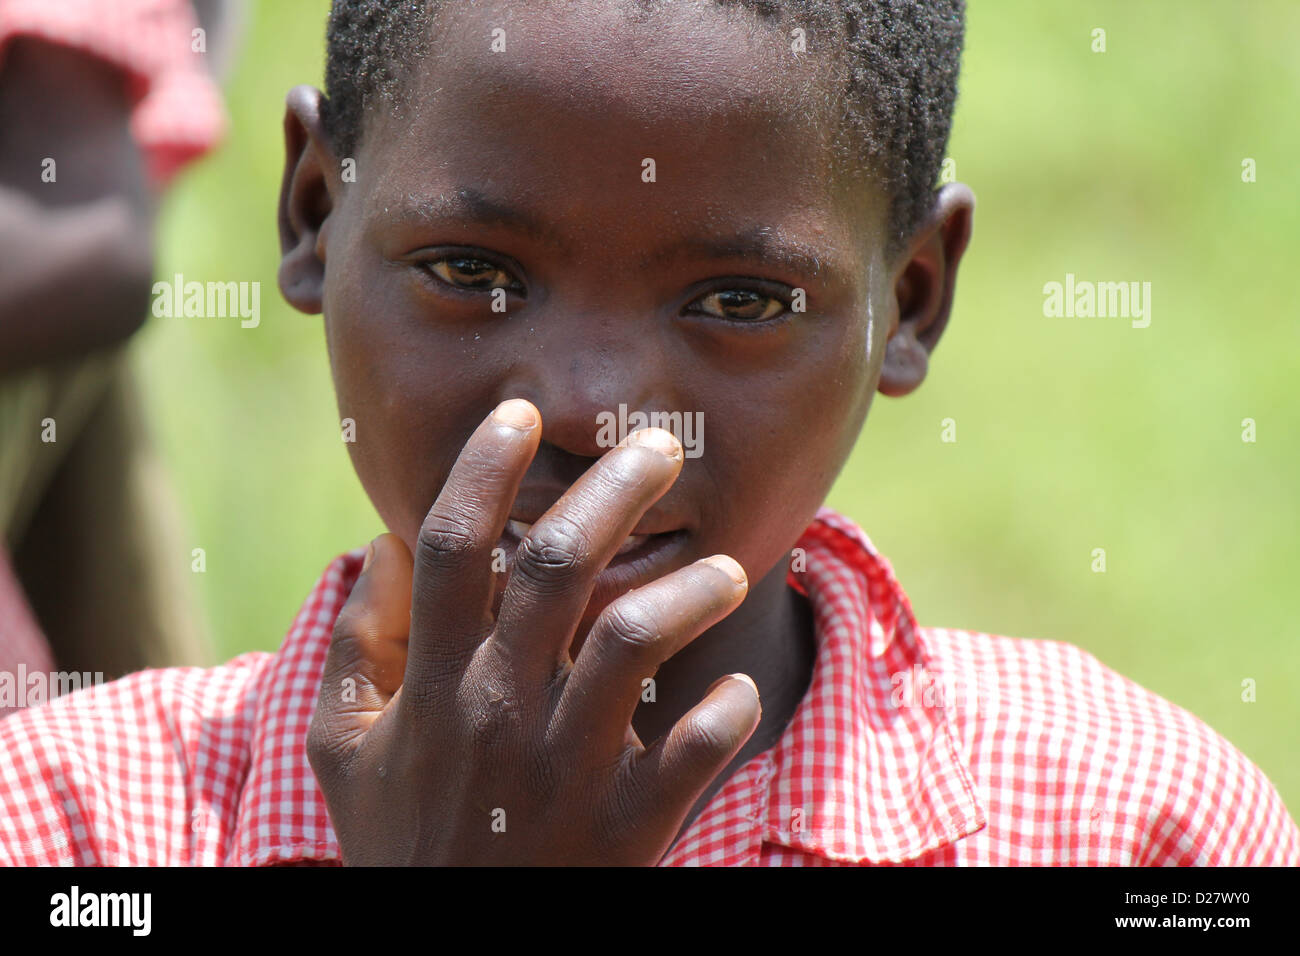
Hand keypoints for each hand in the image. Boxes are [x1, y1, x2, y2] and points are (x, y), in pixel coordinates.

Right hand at [307, 399, 761, 864]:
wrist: (448, 954)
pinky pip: (691, 754)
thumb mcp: (342, 749)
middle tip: (660, 447)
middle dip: (614, 488)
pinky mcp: (623, 828)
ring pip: (635, 641)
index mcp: (431, 685)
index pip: (451, 548)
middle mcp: (496, 711)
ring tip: (725, 569)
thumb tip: (381, 548)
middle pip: (558, 567)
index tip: (518, 413)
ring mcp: (563, 770)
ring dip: (690, 591)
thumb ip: (353, 646)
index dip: (482, 468)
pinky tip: (731, 694)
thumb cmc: (402, 841)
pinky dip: (725, 714)